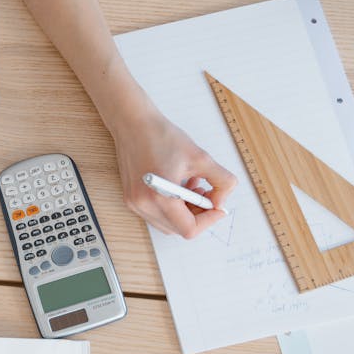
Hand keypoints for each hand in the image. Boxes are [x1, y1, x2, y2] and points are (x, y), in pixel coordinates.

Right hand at [111, 107, 236, 238]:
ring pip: (168, 224)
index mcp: (159, 197)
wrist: (133, 123)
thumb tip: (222, 201)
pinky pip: (156, 214)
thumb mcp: (201, 158)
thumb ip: (221, 182)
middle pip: (179, 229)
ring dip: (185, 212)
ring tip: (191, 187)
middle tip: (206, 195)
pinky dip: (171, 207)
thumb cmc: (161, 137)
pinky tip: (178, 186)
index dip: (209, 220)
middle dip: (197, 215)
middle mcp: (143, 205)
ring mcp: (135, 204)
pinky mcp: (131, 199)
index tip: (217, 207)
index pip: (189, 229)